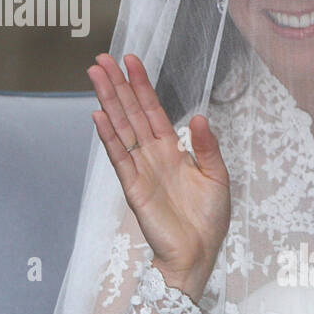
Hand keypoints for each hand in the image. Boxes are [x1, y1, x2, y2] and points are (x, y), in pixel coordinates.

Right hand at [87, 53, 230, 301]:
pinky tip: (98, 117)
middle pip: (130, 112)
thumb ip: (206, 145)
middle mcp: (152, 154)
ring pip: (121, 128)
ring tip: (96, 77)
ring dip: (108, 102)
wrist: (197, 254)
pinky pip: (119, 157)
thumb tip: (199, 117)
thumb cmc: (208, 219)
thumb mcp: (217, 176)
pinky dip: (108, 137)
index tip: (131, 61)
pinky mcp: (133, 188)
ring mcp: (140, 169)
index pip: (153, 109)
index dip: (142, 85)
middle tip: (102, 59)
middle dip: (118, 85)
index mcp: (172, 149)